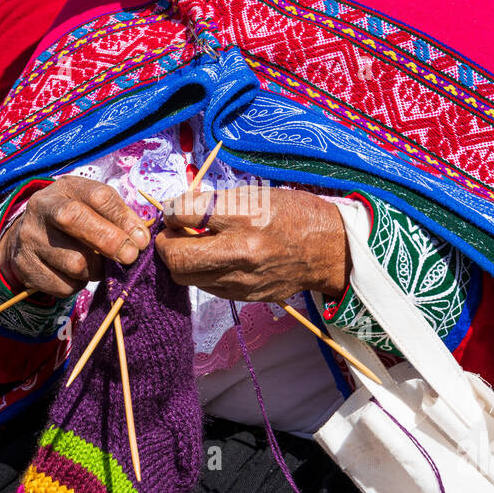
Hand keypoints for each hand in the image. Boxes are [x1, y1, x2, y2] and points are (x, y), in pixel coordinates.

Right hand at [0, 176, 150, 296]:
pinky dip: (78, 284)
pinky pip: (63, 284)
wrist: (28, 238)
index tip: (141, 239)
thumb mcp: (94, 208)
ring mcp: (30, 238)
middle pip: (75, 220)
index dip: (123, 218)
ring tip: (97, 265)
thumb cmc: (75, 221)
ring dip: (95, 270)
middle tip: (130, 256)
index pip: (97, 196)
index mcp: (66, 188)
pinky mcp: (25, 266)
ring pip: (74, 261)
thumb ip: (119, 218)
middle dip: (109, 241)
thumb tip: (141, 239)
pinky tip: (76, 275)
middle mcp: (42, 208)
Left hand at [156, 187, 349, 301]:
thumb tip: (178, 211)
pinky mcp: (243, 297)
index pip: (185, 214)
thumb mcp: (256, 196)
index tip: (174, 211)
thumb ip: (216, 204)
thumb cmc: (294, 215)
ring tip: (193, 245)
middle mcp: (241, 252)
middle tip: (171, 233)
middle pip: (176, 256)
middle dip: (164, 243)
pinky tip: (212, 259)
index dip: (171, 211)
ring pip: (184, 276)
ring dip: (180, 260)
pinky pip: (205, 286)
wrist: (329, 251)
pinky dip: (200, 272)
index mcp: (245, 218)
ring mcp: (241, 279)